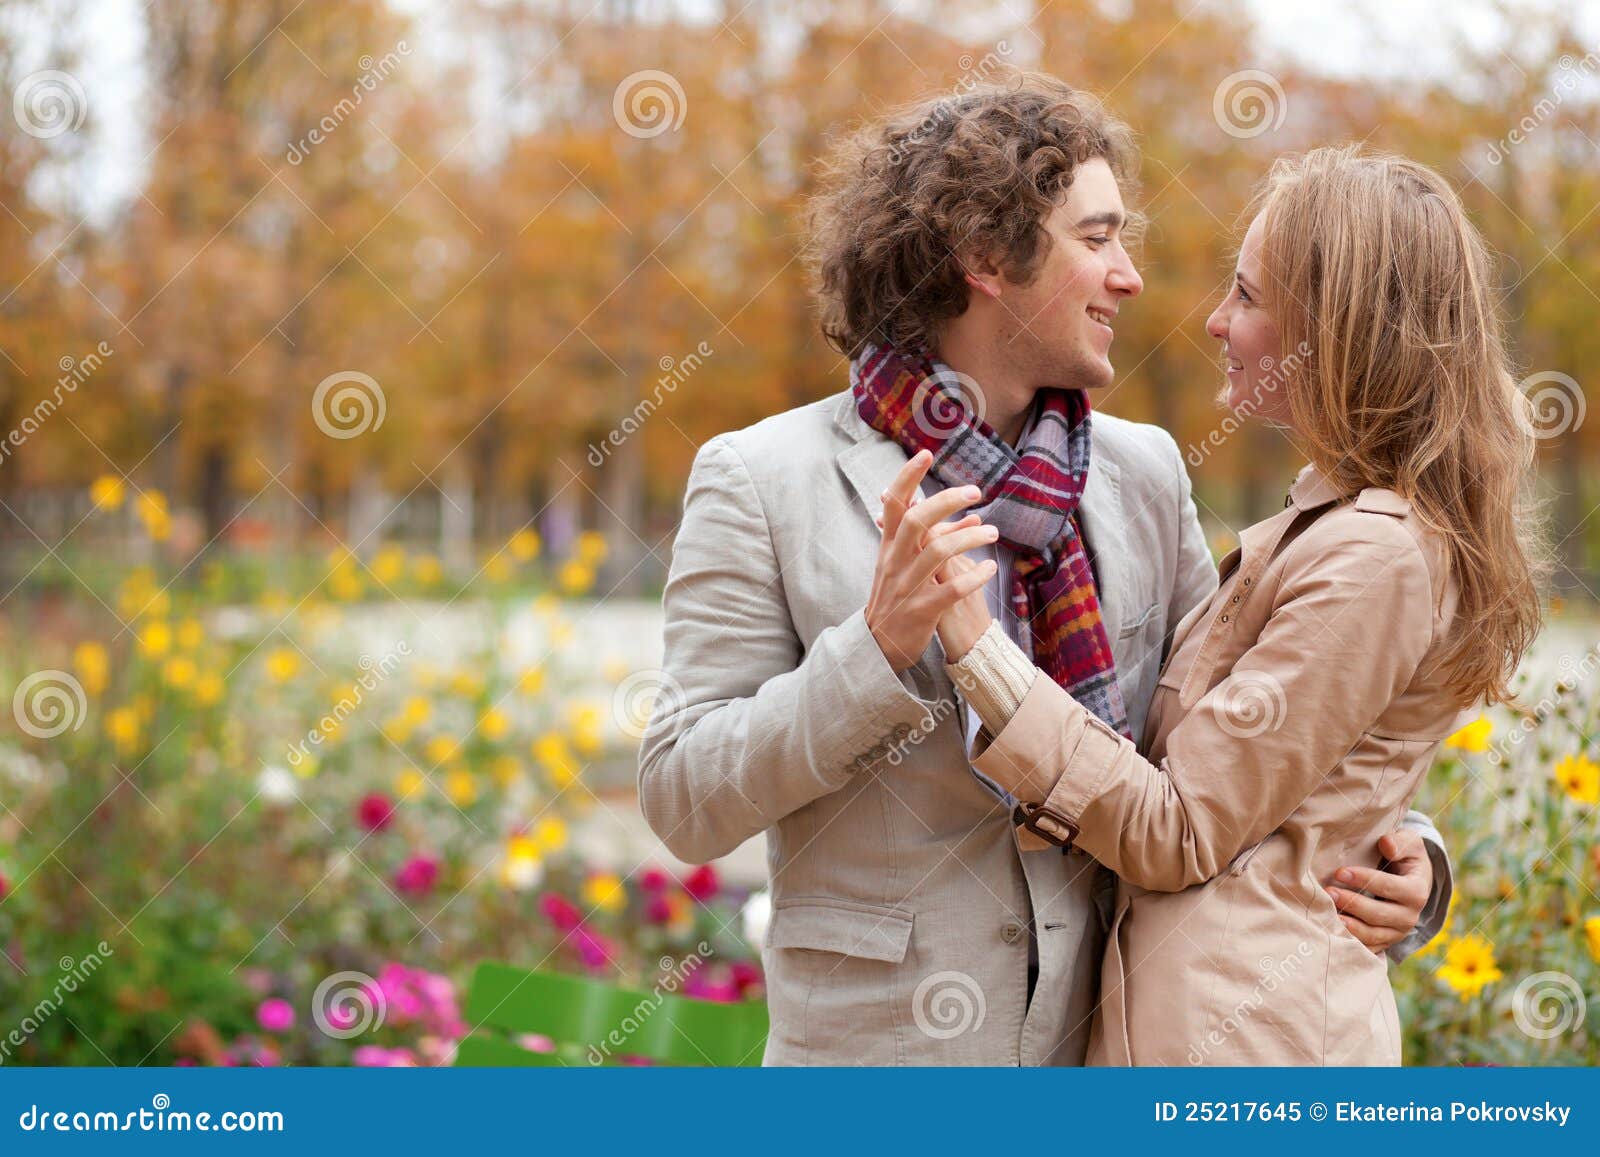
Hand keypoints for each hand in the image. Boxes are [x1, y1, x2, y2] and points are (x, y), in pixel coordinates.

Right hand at [865, 450, 997, 671]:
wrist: (879, 646)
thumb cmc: (897, 599)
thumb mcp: (904, 566)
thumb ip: (934, 540)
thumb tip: (971, 517)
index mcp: (889, 547)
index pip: (894, 504)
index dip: (908, 477)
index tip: (925, 454)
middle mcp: (895, 562)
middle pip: (917, 521)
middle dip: (946, 501)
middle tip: (975, 492)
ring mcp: (907, 587)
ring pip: (938, 552)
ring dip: (969, 538)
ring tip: (993, 534)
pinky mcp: (923, 610)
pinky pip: (951, 590)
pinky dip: (974, 576)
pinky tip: (990, 569)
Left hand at [1325, 828, 1433, 953]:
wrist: (1410, 881)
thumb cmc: (1405, 857)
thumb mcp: (1410, 843)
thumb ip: (1401, 841)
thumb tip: (1386, 843)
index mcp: (1417, 891)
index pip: (1389, 887)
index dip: (1365, 880)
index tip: (1340, 872)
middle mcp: (1410, 917)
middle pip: (1379, 914)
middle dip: (1353, 904)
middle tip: (1329, 893)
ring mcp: (1397, 932)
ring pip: (1373, 935)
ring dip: (1350, 926)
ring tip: (1329, 915)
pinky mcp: (1385, 942)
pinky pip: (1368, 947)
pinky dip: (1352, 943)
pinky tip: (1334, 934)